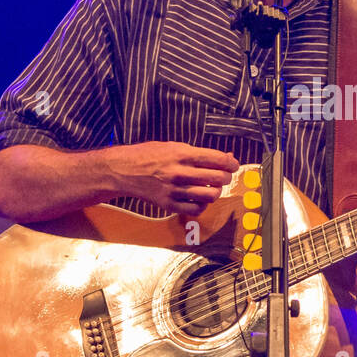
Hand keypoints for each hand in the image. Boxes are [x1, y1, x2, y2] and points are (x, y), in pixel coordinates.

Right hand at [111, 141, 239, 215]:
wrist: (123, 170)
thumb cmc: (150, 155)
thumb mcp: (174, 146)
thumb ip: (200, 154)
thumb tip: (227, 158)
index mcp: (182, 154)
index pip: (217, 160)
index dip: (231, 163)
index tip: (233, 165)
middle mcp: (179, 172)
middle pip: (217, 178)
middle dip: (226, 177)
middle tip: (223, 176)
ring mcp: (174, 190)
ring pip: (210, 195)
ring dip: (216, 191)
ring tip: (211, 187)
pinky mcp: (169, 204)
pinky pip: (196, 209)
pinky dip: (203, 205)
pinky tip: (199, 198)